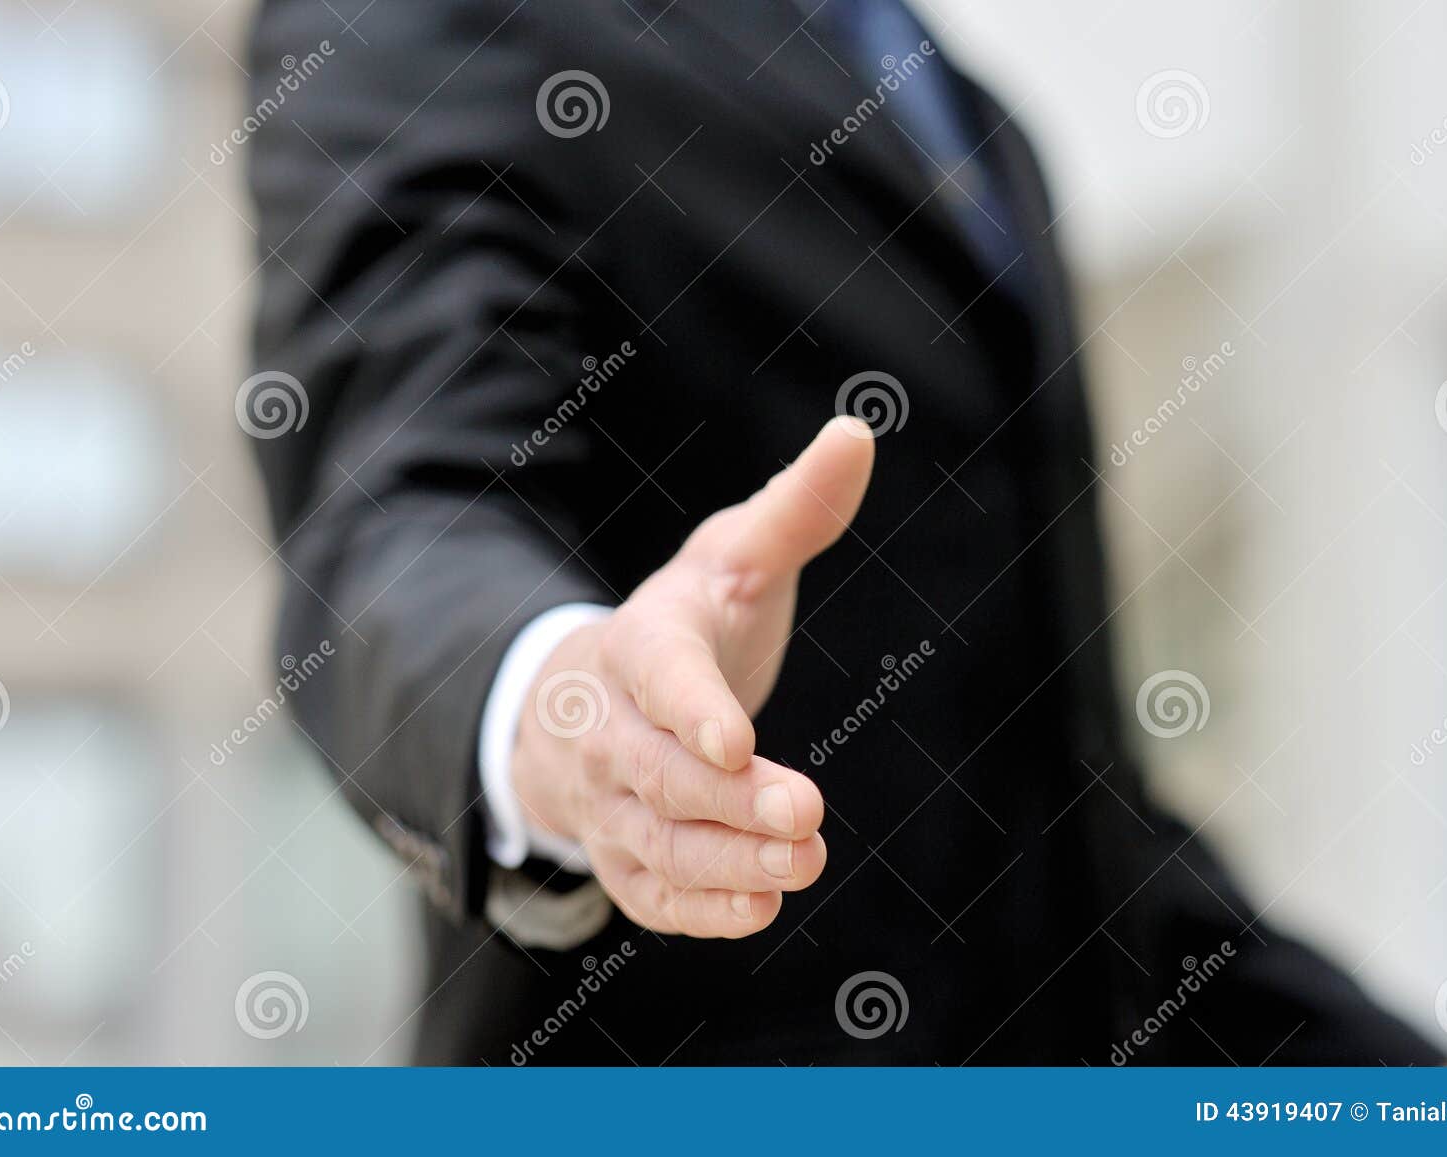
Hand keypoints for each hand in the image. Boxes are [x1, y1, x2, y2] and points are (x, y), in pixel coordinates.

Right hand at [512, 416, 875, 936]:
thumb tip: (859, 431)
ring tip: (802, 865)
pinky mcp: (624, 855)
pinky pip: (648, 892)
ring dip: (724, 861)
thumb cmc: (682, 625)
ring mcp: (609, 799)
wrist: (587, 701)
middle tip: (805, 812)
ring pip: (654, 840)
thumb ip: (795, 509)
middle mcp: (610, 727)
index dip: (693, 708)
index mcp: (640, 645)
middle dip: (726, 798)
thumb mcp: (732, 558)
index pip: (658, 675)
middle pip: (656, 771)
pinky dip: (698, 908)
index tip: (737, 738)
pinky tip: (760, 908)